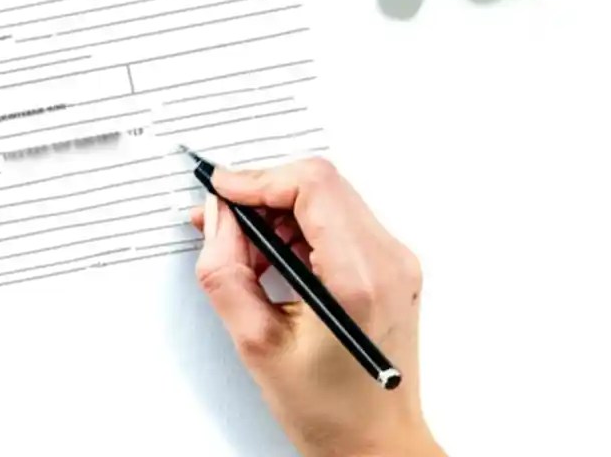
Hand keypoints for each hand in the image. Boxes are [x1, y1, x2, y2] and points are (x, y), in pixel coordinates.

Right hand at [193, 159, 442, 456]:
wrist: (375, 444)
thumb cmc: (330, 411)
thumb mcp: (257, 342)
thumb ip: (226, 271)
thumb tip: (216, 219)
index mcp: (360, 278)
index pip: (312, 187)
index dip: (257, 179)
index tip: (219, 192)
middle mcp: (388, 261)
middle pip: (319, 185)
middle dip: (261, 195)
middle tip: (219, 223)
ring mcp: (394, 261)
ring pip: (325, 198)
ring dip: (276, 213)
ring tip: (245, 257)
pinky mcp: (388, 266)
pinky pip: (336, 221)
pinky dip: (295, 229)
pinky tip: (272, 263)